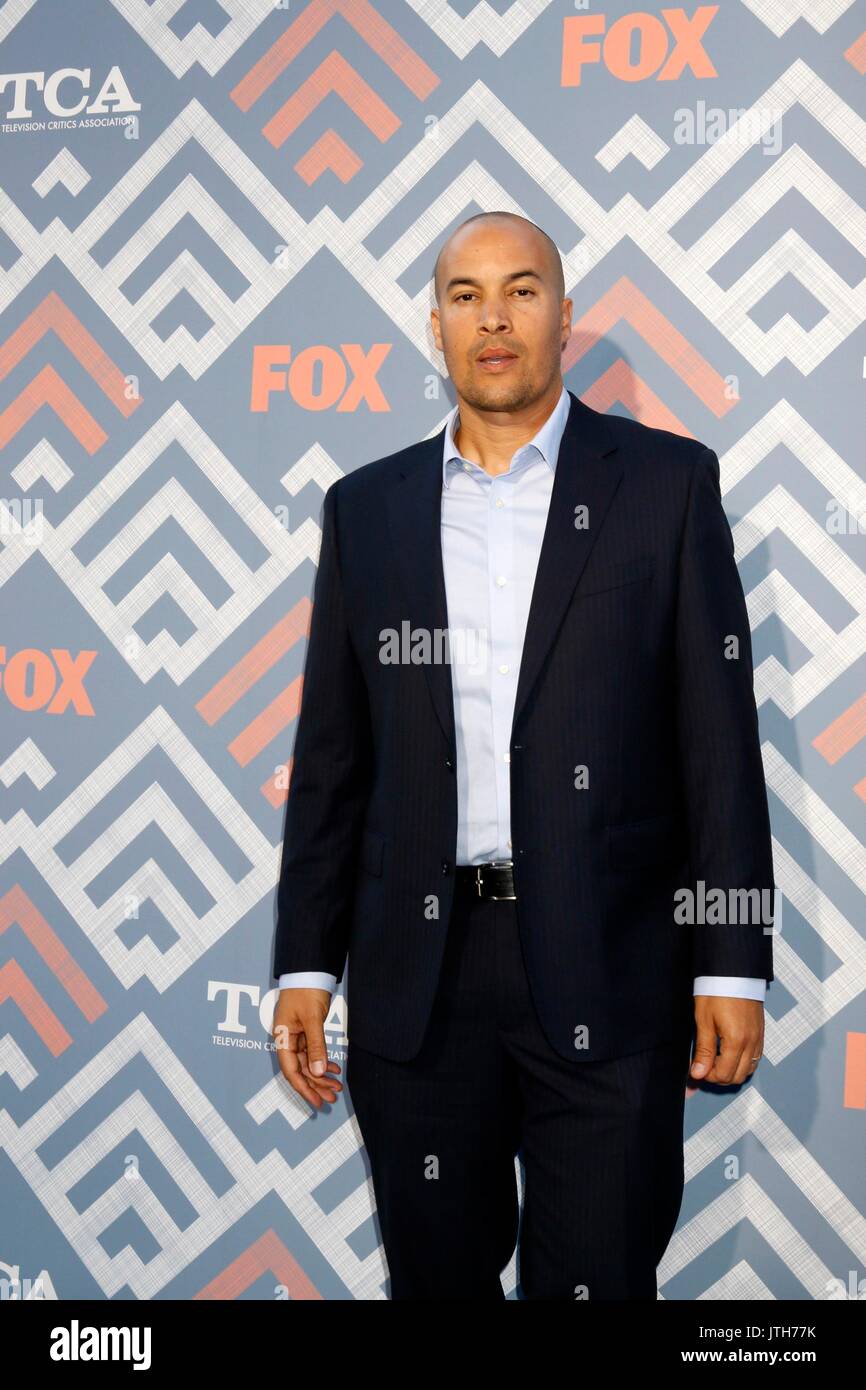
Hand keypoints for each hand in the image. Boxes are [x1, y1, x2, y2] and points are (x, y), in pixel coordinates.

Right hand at [272, 988, 341, 1107]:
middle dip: (316, 1085)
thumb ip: (316, 1046)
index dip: (303, 1088)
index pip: (291, 1070)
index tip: (316, 1102)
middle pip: (300, 1070)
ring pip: (308, 1063)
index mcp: (283, 1037)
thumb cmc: (306, 990)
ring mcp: (297, 1036)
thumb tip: (318, 1072)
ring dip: (321, 1076)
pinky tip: (335, 1069)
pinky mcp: (306, 1031)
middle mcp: (287, 1039)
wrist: (310, 970)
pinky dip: (323, 1062)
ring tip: (337, 1087)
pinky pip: (313, 1052)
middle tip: (332, 1098)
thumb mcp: (312, 1019)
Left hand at [690, 996, 763, 1084]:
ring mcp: (758, 1039)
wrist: (733, 972)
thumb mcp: (704, 1021)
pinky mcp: (760, 1033)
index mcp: (736, 1041)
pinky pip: (755, 1058)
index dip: (707, 1076)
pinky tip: (729, 1054)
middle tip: (704, 1066)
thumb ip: (703, 1050)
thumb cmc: (716, 992)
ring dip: (732, 1071)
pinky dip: (743, 1063)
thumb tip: (698, 1073)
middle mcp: (751, 1043)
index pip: (723, 1074)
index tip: (696, 1069)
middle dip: (719, 1077)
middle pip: (737, 1077)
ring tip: (715, 1061)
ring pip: (748, 1070)